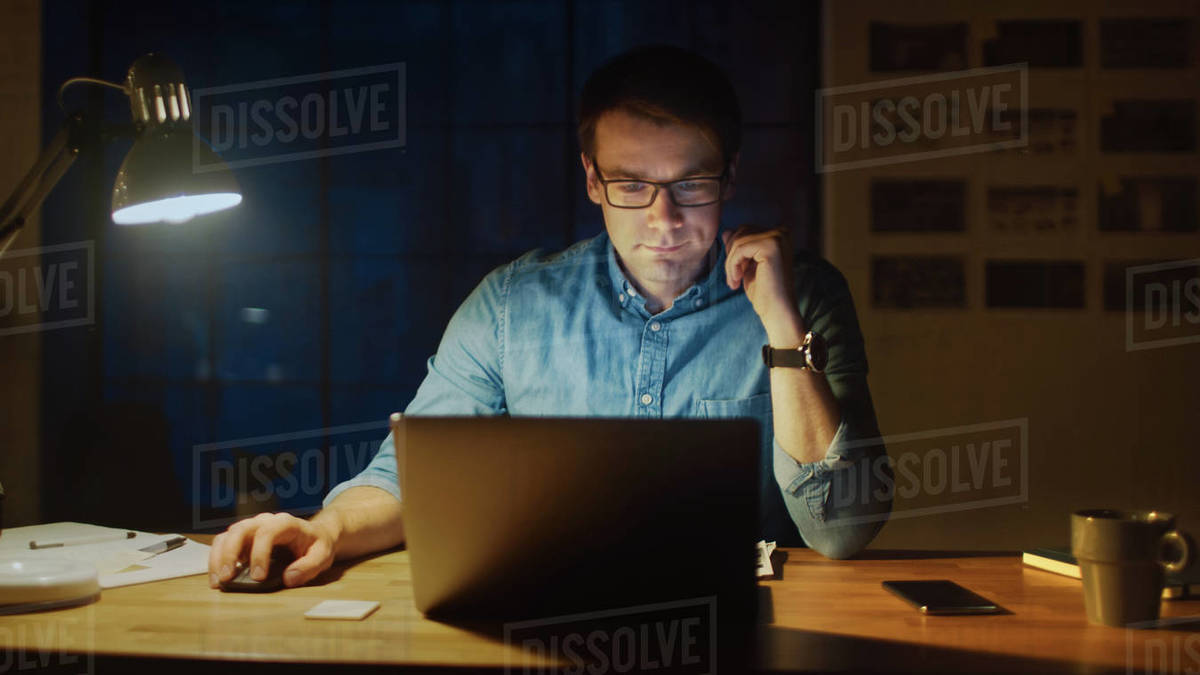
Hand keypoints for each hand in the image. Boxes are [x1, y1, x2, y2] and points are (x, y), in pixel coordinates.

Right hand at [208, 512, 337, 588]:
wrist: (314, 536)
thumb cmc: (317, 545)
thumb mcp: (322, 555)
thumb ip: (309, 566)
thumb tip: (289, 578)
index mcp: (285, 523)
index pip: (267, 533)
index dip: (259, 554)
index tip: (258, 577)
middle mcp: (265, 521)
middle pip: (240, 530)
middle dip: (230, 554)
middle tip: (228, 578)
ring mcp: (251, 528)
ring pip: (227, 535)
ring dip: (218, 557)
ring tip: (218, 581)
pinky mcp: (242, 538)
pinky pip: (223, 543)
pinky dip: (216, 559)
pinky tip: (218, 577)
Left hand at [722, 226, 803, 339]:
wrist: (777, 311)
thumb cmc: (764, 291)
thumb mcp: (747, 265)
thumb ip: (739, 247)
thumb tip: (726, 231)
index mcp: (779, 234)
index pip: (745, 231)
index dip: (734, 251)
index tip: (735, 273)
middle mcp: (782, 232)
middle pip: (741, 232)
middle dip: (731, 256)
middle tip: (733, 278)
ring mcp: (778, 237)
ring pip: (738, 241)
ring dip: (730, 263)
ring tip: (734, 281)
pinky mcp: (771, 246)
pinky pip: (739, 249)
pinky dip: (732, 266)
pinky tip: (737, 281)